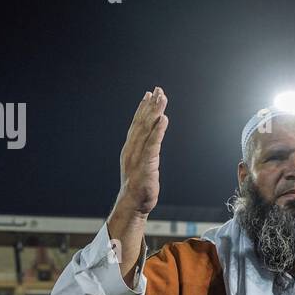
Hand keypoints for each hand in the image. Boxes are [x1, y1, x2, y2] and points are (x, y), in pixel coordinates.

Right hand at [117, 88, 168, 217]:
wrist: (132, 204)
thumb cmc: (139, 186)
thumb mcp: (141, 164)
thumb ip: (145, 151)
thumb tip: (152, 140)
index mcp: (130, 148)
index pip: (137, 124)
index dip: (142, 108)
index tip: (148, 94)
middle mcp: (132, 149)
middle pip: (142, 122)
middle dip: (150, 105)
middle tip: (158, 90)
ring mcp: (137, 156)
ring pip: (146, 129)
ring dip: (154, 112)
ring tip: (161, 98)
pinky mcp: (145, 164)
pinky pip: (152, 144)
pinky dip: (157, 131)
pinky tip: (163, 119)